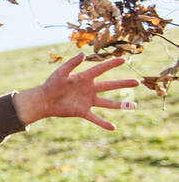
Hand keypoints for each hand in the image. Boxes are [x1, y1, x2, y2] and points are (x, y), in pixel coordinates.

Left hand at [13, 53, 139, 129]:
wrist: (43, 100)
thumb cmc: (51, 84)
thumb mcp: (61, 72)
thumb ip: (72, 63)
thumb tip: (83, 53)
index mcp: (84, 78)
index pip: (101, 69)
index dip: (111, 64)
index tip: (123, 59)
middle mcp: (89, 89)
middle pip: (110, 86)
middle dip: (124, 84)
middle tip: (138, 82)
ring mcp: (87, 101)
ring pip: (107, 103)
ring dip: (121, 105)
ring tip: (134, 106)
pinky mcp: (82, 111)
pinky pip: (95, 118)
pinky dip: (103, 123)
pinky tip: (113, 128)